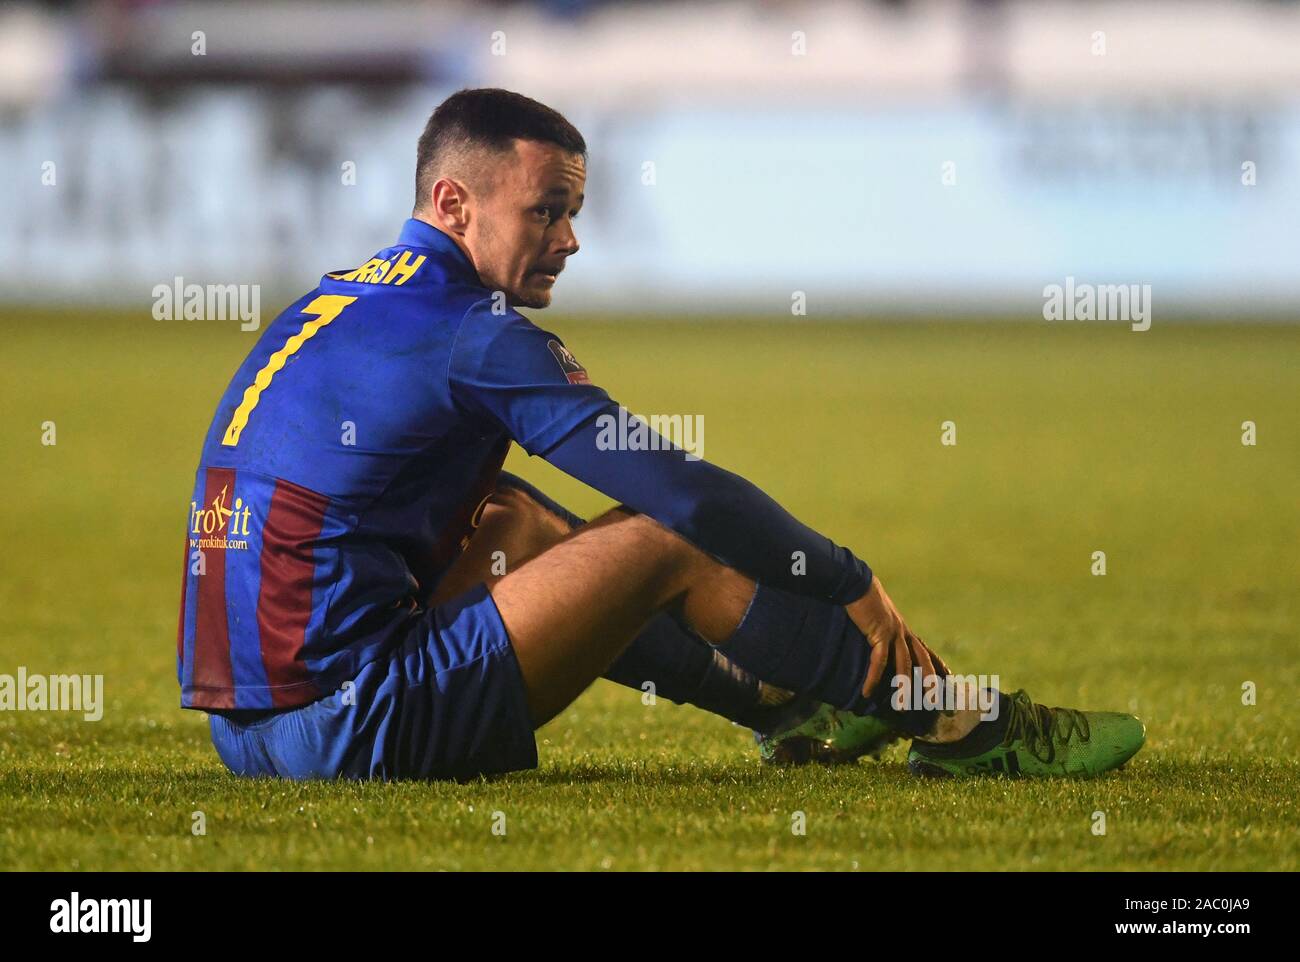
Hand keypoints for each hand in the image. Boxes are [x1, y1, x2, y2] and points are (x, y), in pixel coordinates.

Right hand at [845, 577, 949, 698]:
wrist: (856, 584)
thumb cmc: (865, 600)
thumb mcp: (880, 617)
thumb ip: (885, 630)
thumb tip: (881, 639)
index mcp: (905, 629)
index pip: (926, 650)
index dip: (939, 664)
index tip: (950, 678)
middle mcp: (904, 632)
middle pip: (923, 659)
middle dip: (931, 681)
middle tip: (934, 701)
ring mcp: (893, 632)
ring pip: (904, 664)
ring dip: (904, 687)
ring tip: (902, 707)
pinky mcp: (879, 632)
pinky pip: (879, 660)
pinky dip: (874, 677)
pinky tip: (867, 692)